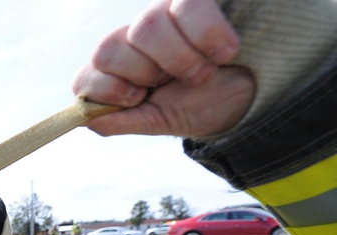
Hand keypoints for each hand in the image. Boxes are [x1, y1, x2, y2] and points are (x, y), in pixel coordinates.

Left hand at [73, 0, 253, 137]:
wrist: (252, 95)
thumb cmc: (204, 105)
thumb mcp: (161, 120)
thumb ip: (122, 120)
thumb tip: (84, 120)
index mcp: (117, 75)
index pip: (84, 77)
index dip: (107, 88)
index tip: (137, 97)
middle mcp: (131, 41)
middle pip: (107, 49)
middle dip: (145, 73)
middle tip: (173, 83)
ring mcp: (160, 15)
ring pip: (146, 27)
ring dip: (181, 59)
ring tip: (203, 72)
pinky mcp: (192, 0)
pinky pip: (188, 7)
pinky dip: (209, 36)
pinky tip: (224, 53)